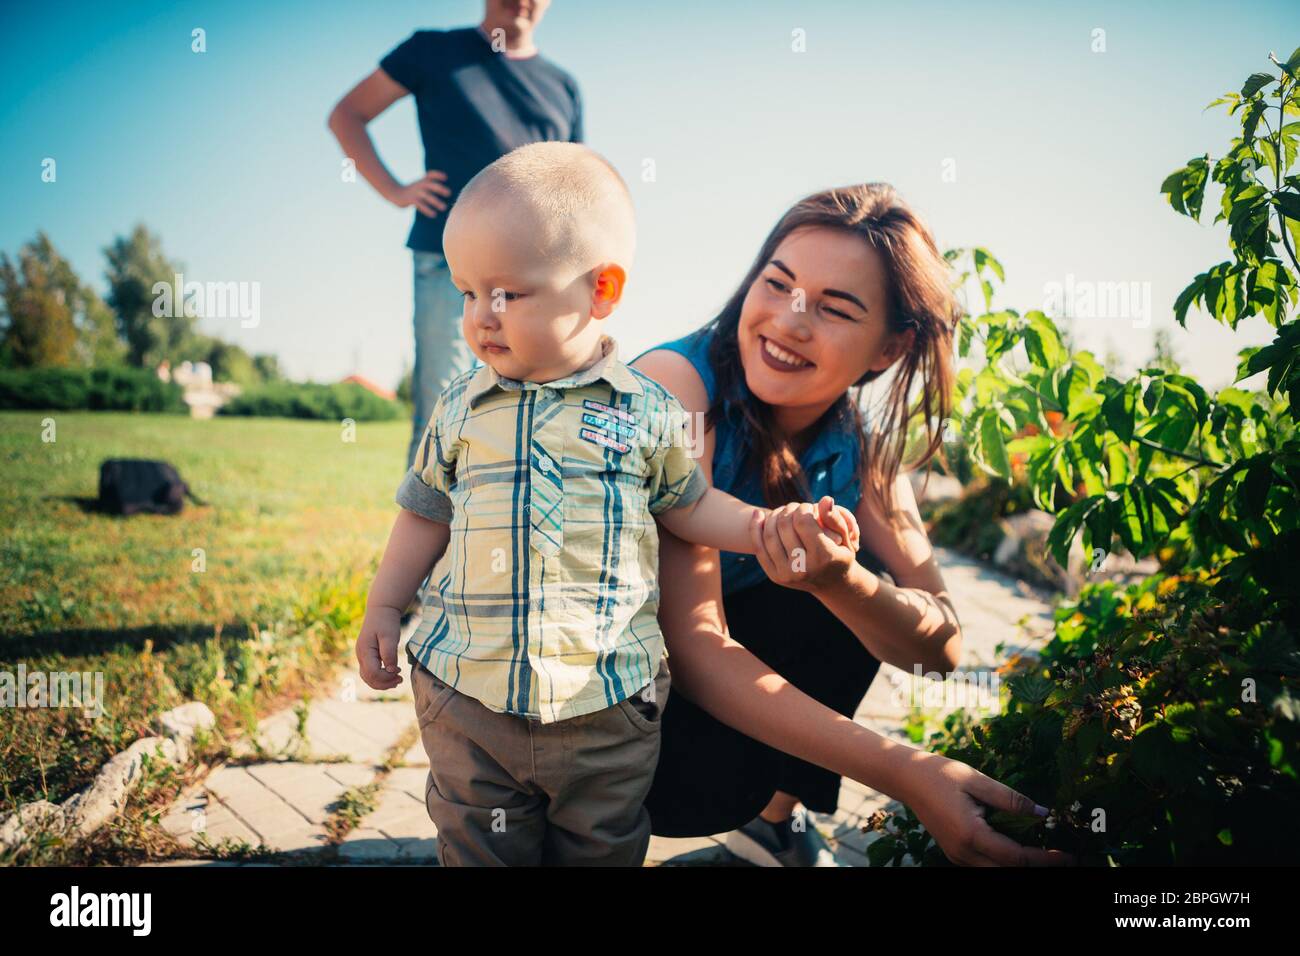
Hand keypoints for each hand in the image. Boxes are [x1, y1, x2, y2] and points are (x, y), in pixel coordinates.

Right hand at [356, 604, 403, 689]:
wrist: (381, 610)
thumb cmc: (386, 621)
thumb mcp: (390, 636)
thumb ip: (390, 653)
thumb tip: (392, 670)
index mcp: (365, 651)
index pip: (373, 673)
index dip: (386, 677)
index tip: (399, 671)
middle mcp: (361, 656)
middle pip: (369, 678)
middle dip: (385, 683)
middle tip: (400, 680)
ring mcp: (362, 657)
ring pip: (368, 678)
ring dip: (382, 682)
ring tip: (397, 680)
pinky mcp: (367, 656)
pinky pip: (370, 672)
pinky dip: (380, 677)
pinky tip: (391, 675)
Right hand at [387, 170, 451, 217]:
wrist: (395, 193)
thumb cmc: (413, 190)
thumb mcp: (421, 185)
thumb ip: (431, 185)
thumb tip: (448, 192)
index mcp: (424, 180)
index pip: (431, 174)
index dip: (438, 175)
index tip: (446, 177)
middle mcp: (421, 185)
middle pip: (431, 185)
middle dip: (440, 188)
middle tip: (449, 193)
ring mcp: (416, 192)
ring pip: (427, 196)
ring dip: (436, 202)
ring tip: (444, 208)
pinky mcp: (411, 200)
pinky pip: (421, 205)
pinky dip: (427, 210)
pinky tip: (434, 214)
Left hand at [749, 497, 857, 593]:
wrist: (832, 584)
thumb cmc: (840, 554)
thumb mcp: (846, 538)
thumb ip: (835, 518)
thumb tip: (825, 498)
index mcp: (823, 557)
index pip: (802, 521)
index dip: (802, 508)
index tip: (807, 506)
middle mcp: (803, 568)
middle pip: (784, 526)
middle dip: (788, 510)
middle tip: (795, 507)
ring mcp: (786, 574)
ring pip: (770, 535)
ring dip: (774, 516)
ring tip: (782, 511)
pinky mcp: (775, 576)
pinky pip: (759, 548)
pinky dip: (756, 528)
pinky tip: (758, 514)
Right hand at [906, 751, 1073, 865]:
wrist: (907, 778)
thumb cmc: (940, 774)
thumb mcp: (978, 780)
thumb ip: (1011, 799)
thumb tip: (1044, 813)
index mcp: (970, 834)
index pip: (1016, 857)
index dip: (1045, 858)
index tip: (1067, 855)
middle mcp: (963, 852)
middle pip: (1008, 870)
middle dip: (1036, 865)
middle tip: (1063, 857)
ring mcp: (957, 855)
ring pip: (996, 870)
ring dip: (1020, 863)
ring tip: (1044, 851)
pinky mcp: (954, 852)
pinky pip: (985, 864)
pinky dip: (1005, 859)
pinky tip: (1019, 846)